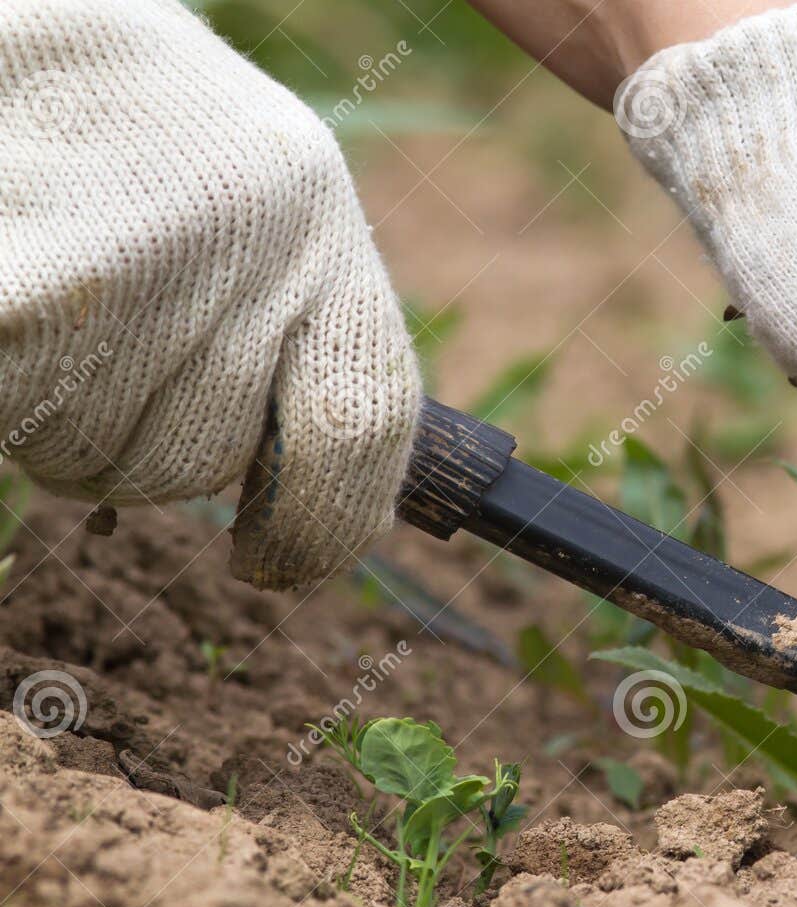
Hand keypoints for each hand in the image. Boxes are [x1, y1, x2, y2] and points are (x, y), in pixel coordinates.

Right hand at [0, 0, 419, 589]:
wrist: (35, 21)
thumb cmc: (142, 142)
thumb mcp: (258, 217)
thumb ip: (292, 344)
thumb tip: (309, 518)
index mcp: (325, 233)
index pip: (364, 426)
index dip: (327, 523)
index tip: (273, 566)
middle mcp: (252, 240)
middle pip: (194, 461)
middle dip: (128, 442)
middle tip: (89, 349)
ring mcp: (138, 254)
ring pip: (86, 451)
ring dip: (48, 415)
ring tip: (42, 297)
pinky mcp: (30, 285)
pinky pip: (17, 409)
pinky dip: (5, 390)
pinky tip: (14, 307)